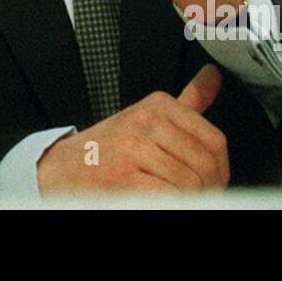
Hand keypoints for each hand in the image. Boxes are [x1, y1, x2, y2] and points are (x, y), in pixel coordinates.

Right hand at [36, 64, 229, 192]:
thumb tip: (213, 76)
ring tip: (175, 198)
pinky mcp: (124, 178)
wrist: (61, 169)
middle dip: (208, 188)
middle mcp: (146, 121)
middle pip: (205, 165)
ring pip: (190, 184)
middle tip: (198, 196)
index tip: (212, 181)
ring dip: (189, 199)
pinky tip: (157, 201)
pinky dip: (170, 204)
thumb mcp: (147, 115)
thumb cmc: (107, 148)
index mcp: (159, 105)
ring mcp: (134, 148)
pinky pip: (169, 197)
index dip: (220, 169)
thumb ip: (188, 100)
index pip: (214, 140)